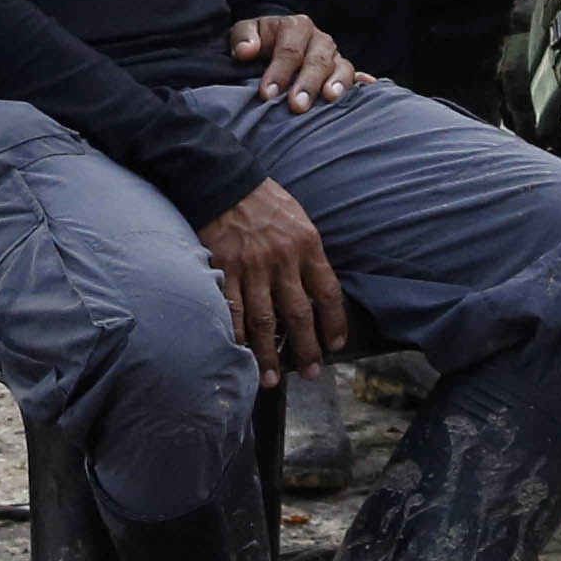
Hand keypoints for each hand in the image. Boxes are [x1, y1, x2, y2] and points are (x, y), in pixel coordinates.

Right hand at [198, 176, 354, 377]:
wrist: (225, 181)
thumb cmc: (265, 202)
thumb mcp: (300, 221)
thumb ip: (308, 256)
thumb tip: (317, 293)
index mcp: (307, 245)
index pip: (328, 292)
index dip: (334, 322)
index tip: (336, 345)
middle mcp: (282, 259)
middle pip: (298, 313)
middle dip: (306, 348)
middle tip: (310, 374)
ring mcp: (252, 266)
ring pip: (264, 319)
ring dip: (269, 354)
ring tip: (271, 379)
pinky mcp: (225, 269)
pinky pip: (232, 309)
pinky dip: (236, 335)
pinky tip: (240, 355)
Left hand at [228, 9, 368, 110]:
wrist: (275, 41)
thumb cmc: (259, 41)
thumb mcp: (245, 32)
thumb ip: (243, 37)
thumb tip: (246, 51)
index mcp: (296, 27)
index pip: (289, 50)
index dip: (279, 71)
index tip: (267, 93)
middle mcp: (319, 40)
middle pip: (317, 60)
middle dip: (307, 83)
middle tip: (296, 106)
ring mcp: (334, 56)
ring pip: (341, 67)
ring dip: (337, 83)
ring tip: (330, 98)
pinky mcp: (342, 71)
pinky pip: (355, 75)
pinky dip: (362, 81)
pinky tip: (367, 87)